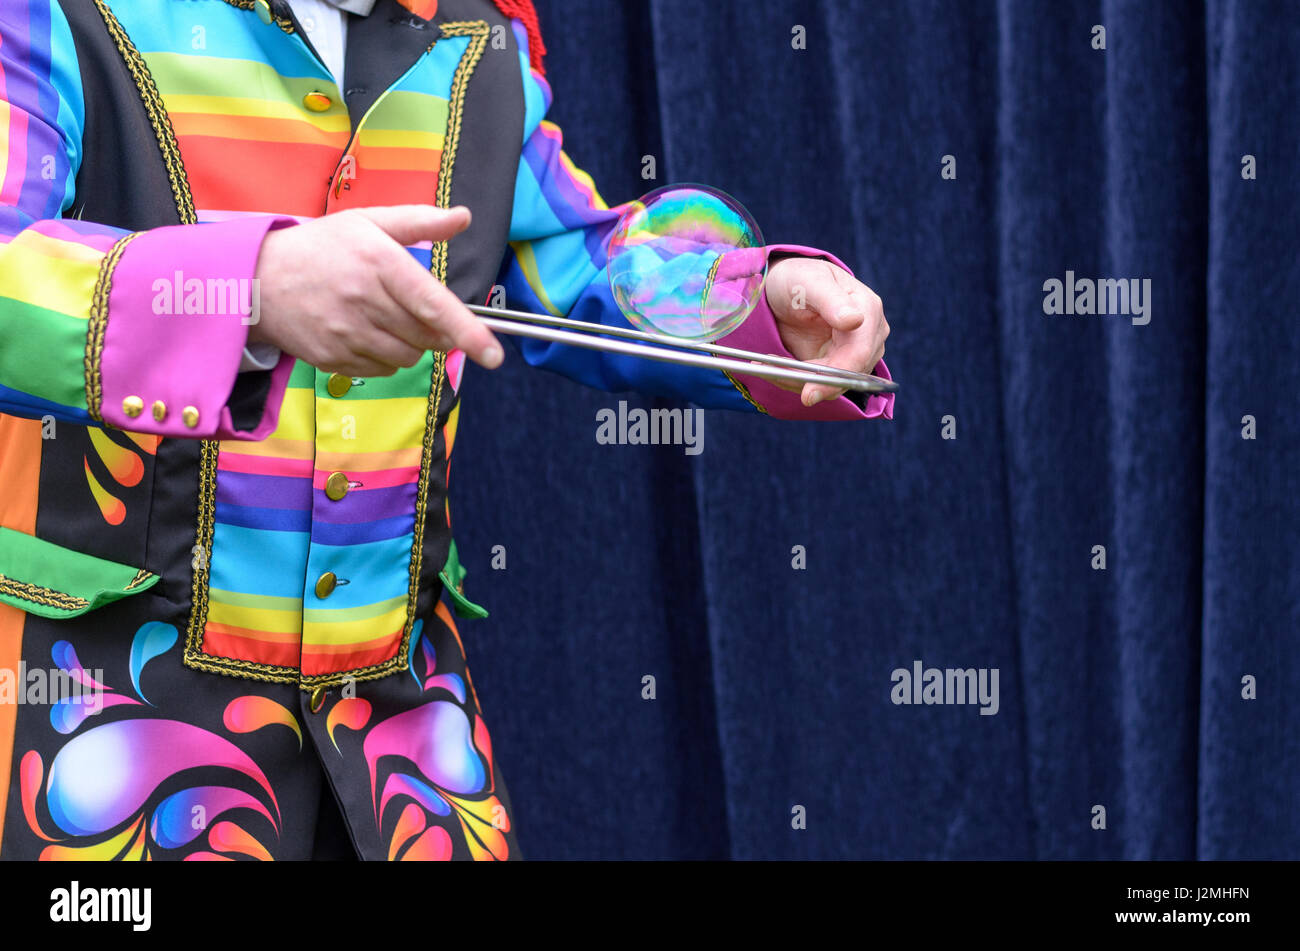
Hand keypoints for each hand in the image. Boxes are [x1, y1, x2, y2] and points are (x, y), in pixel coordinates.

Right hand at [248, 205, 502, 376]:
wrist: (258, 279)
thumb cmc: (323, 247)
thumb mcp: (368, 223)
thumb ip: (419, 222)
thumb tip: (463, 217)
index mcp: (379, 262)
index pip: (433, 304)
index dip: (468, 332)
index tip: (494, 354)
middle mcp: (363, 300)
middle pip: (427, 335)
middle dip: (436, 329)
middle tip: (414, 307)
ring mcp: (346, 333)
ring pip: (408, 356)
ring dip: (411, 343)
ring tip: (384, 316)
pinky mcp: (333, 358)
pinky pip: (383, 369)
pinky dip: (386, 357)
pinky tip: (365, 332)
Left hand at [763, 256, 888, 405]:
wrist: (787, 288)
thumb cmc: (798, 278)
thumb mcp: (809, 282)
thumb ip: (831, 300)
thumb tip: (855, 321)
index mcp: (868, 310)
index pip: (860, 352)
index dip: (837, 375)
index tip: (809, 393)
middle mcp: (869, 335)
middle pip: (849, 374)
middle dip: (811, 381)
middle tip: (773, 373)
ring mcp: (857, 353)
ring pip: (835, 384)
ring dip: (800, 381)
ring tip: (769, 365)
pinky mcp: (840, 366)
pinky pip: (822, 384)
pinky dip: (797, 380)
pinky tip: (776, 366)